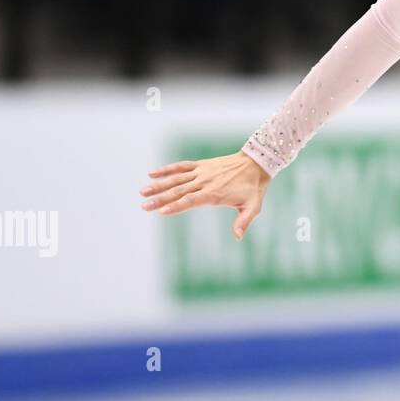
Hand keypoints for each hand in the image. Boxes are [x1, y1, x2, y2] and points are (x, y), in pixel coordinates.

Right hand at [140, 151, 271, 238]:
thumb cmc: (254, 188)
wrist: (256, 163)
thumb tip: (237, 237)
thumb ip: (244, 221)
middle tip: (144, 206)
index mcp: (214, 193)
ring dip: (159, 185)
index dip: (176, 206)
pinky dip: (167, 170)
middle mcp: (205, 182)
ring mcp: (202, 172)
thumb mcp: (253, 206)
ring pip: (177, 179)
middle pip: (179, 191)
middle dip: (160, 199)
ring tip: (143, 192)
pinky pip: (181, 166)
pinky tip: (152, 174)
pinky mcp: (201, 165)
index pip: (191, 200)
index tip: (161, 211)